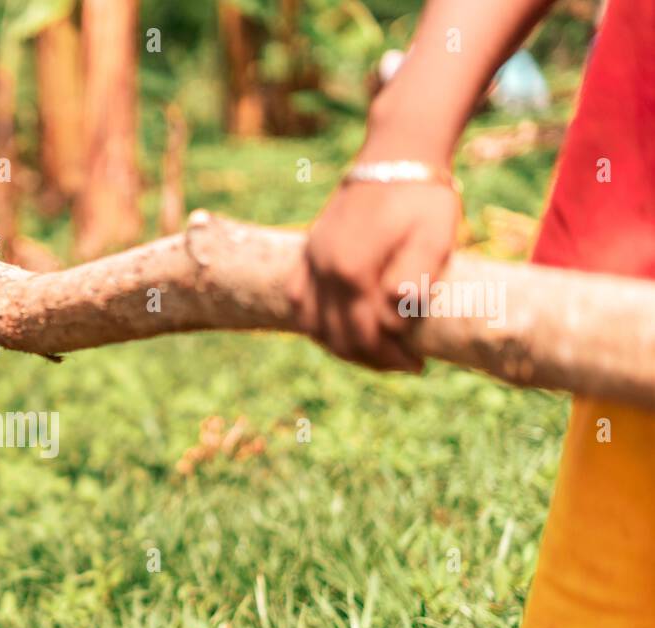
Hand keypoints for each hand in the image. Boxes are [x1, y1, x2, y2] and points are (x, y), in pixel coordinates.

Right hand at [287, 179, 461, 371]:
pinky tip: (337, 328)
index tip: (419, 366)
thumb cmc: (423, 198)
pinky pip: (298, 300)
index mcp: (353, 269)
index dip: (392, 358)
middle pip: (337, 336)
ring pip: (313, 323)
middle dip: (370, 358)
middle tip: (403, 365)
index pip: (365, 335)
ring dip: (341, 345)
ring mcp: (311, 260)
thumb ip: (418, 276)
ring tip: (373, 351)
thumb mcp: (436, 236)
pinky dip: (315, 323)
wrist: (396, 154)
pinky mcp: (307, 252)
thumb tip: (397, 314)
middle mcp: (323, 268)